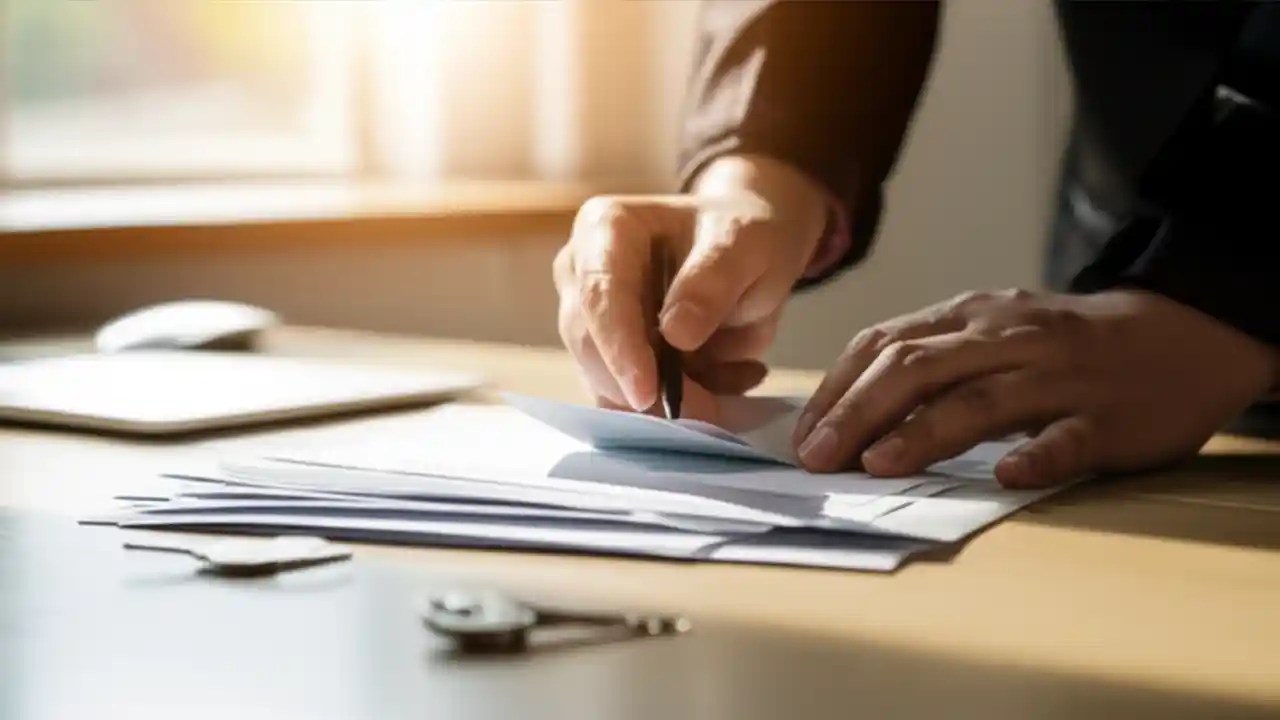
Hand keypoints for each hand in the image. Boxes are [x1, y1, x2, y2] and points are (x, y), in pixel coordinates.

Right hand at [554, 154, 829, 422]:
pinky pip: (633, 399)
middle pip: (590, 346)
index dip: (619, 347)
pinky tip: (728, 378)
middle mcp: (582, 273)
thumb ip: (712, 283)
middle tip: (709, 409)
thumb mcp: (744, 246)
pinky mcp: (610, 357)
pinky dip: (683, 404)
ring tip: (734, 375)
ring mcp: (592, 319)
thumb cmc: (741, 234)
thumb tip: (675, 335)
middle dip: (645, 389)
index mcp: (605, 229)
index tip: (649, 391)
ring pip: (607, 382)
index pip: (599, 295)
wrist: (748, 249)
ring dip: (671, 400)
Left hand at [793, 289, 1279, 485]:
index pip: (884, 345)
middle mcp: (1006, 339)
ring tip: (877, 465)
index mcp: (970, 318)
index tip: (802, 435)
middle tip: (818, 459)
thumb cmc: (1060, 346)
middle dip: (858, 412)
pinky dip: (1034, 455)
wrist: (1176, 335)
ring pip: (980, 400)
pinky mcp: (1106, 417)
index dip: (837, 390)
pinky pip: (1067, 436)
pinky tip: (1005, 476)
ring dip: (923, 433)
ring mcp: (1057, 376)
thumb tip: (844, 413)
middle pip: (917, 368)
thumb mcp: (988, 334)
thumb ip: (927, 363)